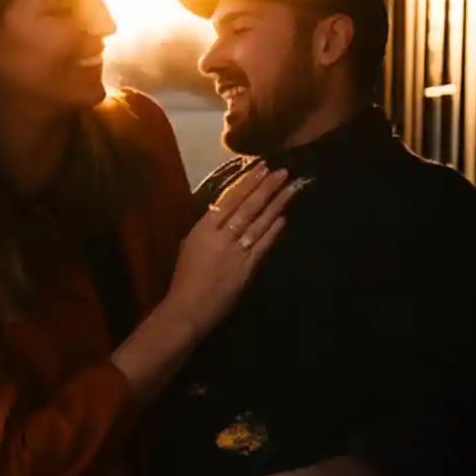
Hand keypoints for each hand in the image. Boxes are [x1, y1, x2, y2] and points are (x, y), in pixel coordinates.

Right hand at [164, 162, 298, 333]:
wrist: (189, 308)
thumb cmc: (184, 278)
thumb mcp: (189, 245)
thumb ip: (206, 228)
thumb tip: (222, 211)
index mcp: (203, 228)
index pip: (229, 199)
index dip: (247, 182)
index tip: (261, 168)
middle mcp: (221, 236)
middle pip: (248, 206)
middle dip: (266, 188)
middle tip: (282, 172)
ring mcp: (236, 251)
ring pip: (259, 222)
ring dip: (276, 204)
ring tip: (290, 189)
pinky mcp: (247, 268)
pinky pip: (263, 245)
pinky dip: (274, 231)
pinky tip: (284, 218)